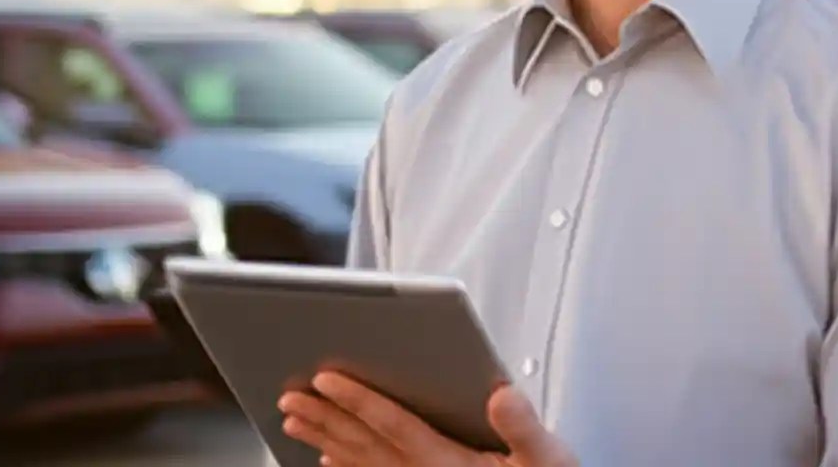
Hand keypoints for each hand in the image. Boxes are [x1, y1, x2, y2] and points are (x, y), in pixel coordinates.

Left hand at [278, 371, 577, 466]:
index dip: (359, 400)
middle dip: (325, 417)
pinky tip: (330, 458)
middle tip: (289, 397)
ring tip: (292, 419)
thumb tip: (500, 394)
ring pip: (362, 461)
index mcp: (451, 463)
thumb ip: (523, 428)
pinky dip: (348, 466)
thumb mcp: (548, 458)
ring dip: (325, 438)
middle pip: (366, 443)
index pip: (395, 425)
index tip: (325, 379)